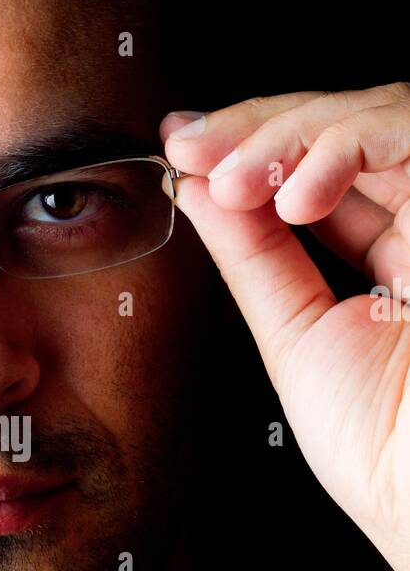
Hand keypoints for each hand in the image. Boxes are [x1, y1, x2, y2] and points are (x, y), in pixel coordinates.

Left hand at [162, 83, 409, 570]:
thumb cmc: (384, 453)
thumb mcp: (297, 341)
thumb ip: (256, 262)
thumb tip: (199, 190)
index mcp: (395, 261)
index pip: (321, 173)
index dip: (252, 150)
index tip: (182, 150)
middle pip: (347, 128)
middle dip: (256, 129)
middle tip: (189, 147)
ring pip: (376, 117)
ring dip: (286, 136)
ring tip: (227, 180)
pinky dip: (341, 149)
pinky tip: (291, 198)